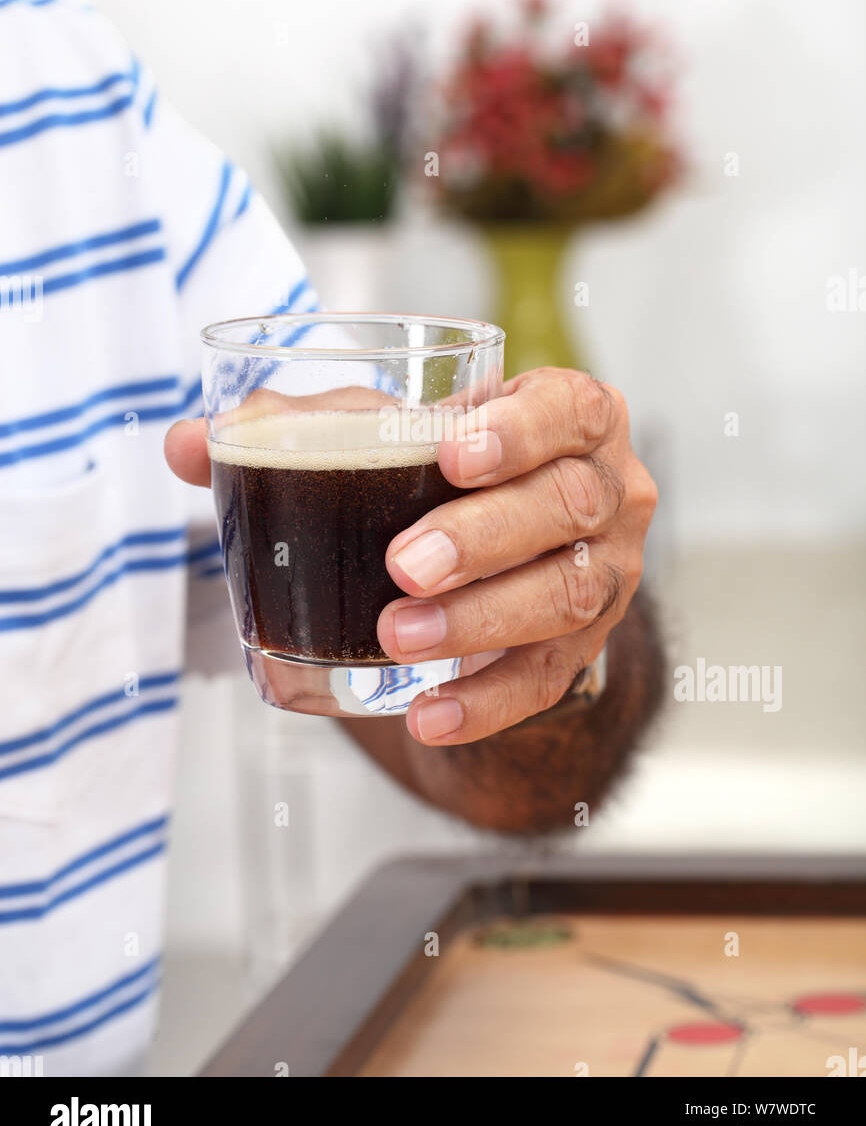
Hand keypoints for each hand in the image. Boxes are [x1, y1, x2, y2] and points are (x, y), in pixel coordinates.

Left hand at [164, 367, 656, 747]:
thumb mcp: (389, 435)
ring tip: (395, 636)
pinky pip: (546, 681)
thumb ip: (298, 429)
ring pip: (562, 596)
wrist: (514, 555)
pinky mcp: (586, 648)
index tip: (449, 452)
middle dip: (482, 537)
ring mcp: (605, 573)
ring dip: (478, 621)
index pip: (570, 410)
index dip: (520, 430)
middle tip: (403, 563)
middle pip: (565, 508)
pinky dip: (485, 702)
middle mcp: (606, 492)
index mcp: (571, 418)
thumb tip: (186, 444)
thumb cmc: (448, 475)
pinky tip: (429, 715)